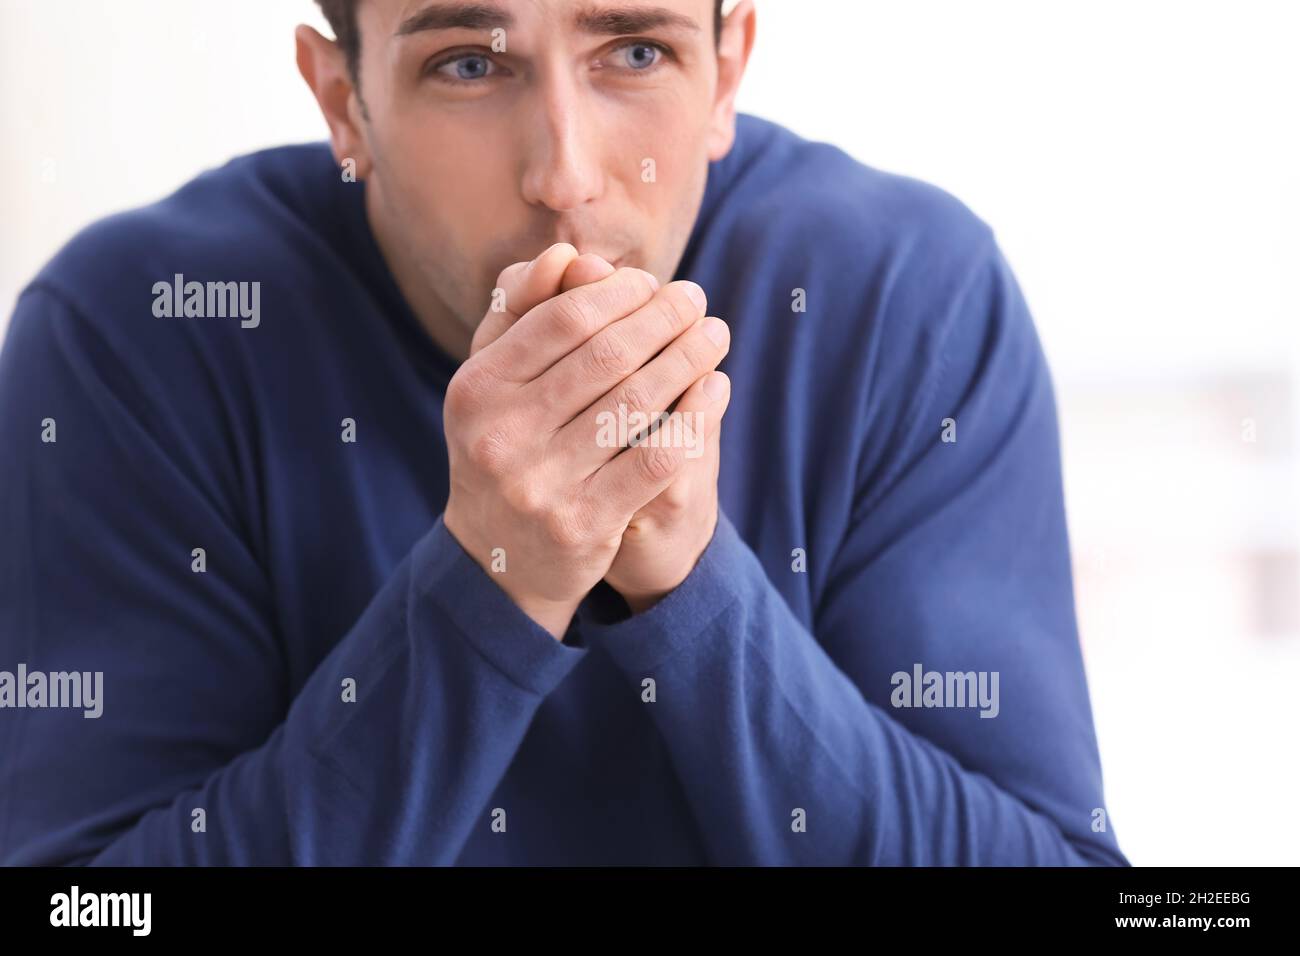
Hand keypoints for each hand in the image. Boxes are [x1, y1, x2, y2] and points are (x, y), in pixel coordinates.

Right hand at [442, 244, 728, 637]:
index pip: (562, 319)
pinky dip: (695, 416)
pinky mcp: (585, 524)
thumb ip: (521, 311)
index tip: (650, 282)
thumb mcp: (494, 380)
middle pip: (606, 356)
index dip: (616, 293)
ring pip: (637, 403)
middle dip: (662, 318)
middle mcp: (502, 436)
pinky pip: (656, 458)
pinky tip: (717, 388)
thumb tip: (566, 254)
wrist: (501, 559)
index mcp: (476, 389)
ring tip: (715, 333)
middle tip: (696, 299)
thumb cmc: (505, 445)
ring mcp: (542, 485)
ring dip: (688, 358)